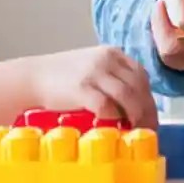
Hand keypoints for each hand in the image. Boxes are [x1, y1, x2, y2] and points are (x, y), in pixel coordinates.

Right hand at [30, 45, 157, 130]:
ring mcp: (94, 73)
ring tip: (134, 129)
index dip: (149, 97)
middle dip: (146, 109)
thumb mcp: (93, 66)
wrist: (33, 77)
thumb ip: (113, 76)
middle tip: (148, 128)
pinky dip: (114, 117)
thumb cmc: (63, 76)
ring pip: (127, 95)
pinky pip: (106, 105)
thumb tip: (136, 101)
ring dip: (135, 115)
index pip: (141, 74)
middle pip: (138, 85)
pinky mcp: (81, 88)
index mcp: (112, 53)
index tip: (151, 115)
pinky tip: (114, 125)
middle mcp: (106, 59)